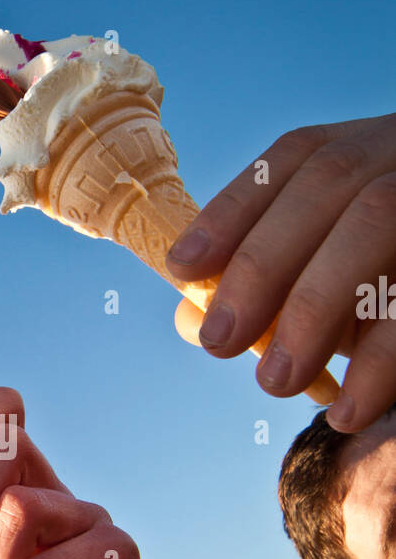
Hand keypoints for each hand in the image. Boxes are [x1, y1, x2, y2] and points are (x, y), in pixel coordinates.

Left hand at [166, 113, 395, 431]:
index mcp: (372, 149)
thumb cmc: (390, 285)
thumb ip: (271, 288)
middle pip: (335, 184)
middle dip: (265, 264)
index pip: (299, 158)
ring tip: (274, 384)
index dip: (235, 208)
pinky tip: (349, 409)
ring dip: (318, 308)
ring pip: (383, 225)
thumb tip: (192, 320)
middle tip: (220, 344)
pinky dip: (384, 359)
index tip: (183, 268)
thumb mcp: (333, 275)